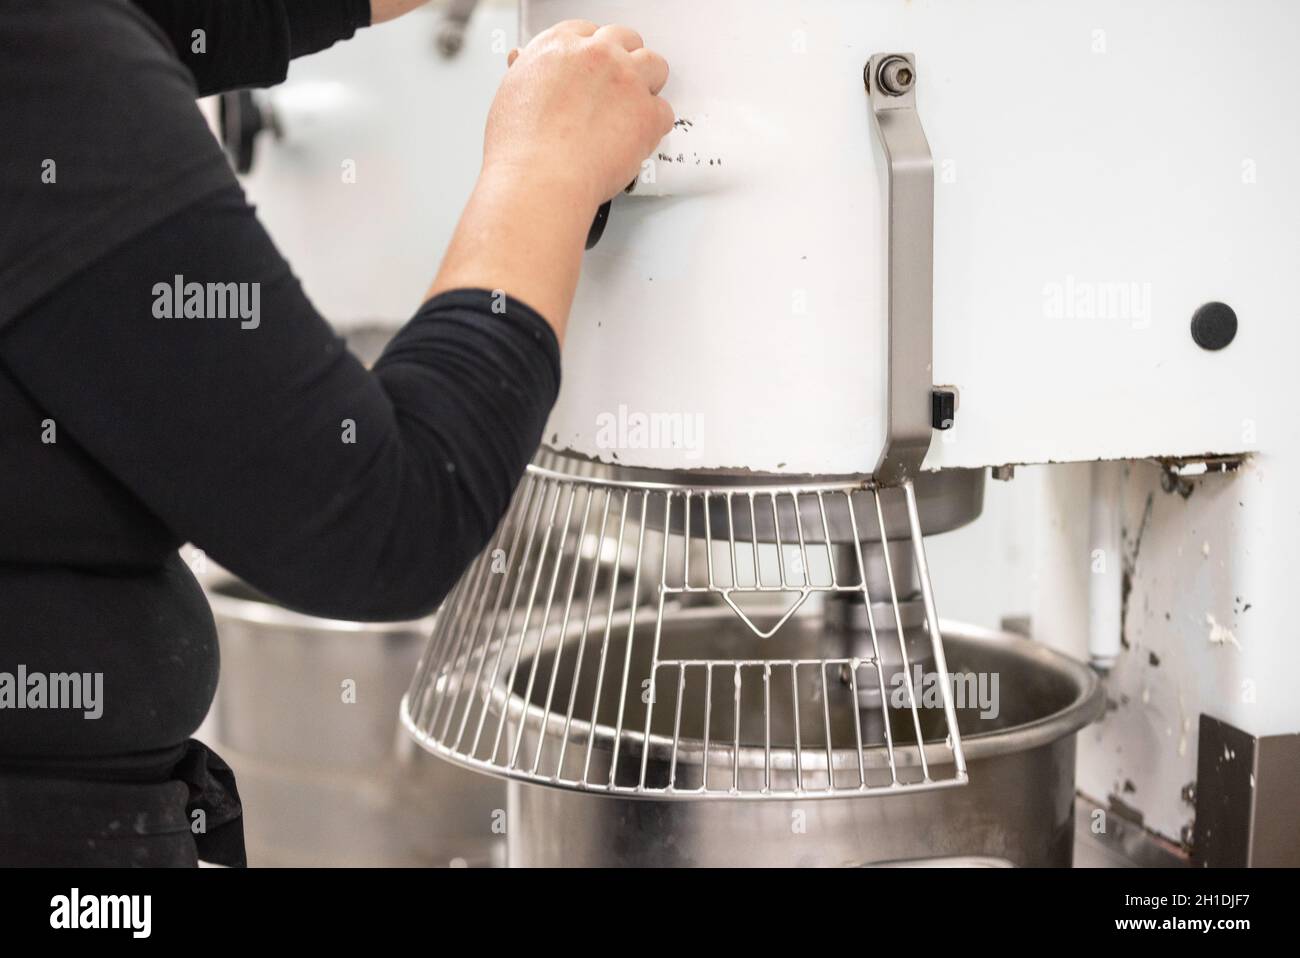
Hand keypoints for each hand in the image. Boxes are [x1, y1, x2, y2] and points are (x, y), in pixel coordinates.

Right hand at [483, 21, 672, 214]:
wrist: (540, 177)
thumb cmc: (521, 146)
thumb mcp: (512, 93)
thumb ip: (530, 72)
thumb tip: (526, 63)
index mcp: (560, 45)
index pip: (588, 32)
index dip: (594, 52)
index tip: (594, 69)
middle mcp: (597, 55)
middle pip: (625, 41)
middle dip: (624, 62)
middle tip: (616, 89)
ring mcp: (626, 81)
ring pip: (654, 66)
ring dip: (648, 85)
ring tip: (633, 110)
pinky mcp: (647, 113)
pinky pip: (664, 112)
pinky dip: (654, 127)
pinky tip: (636, 139)